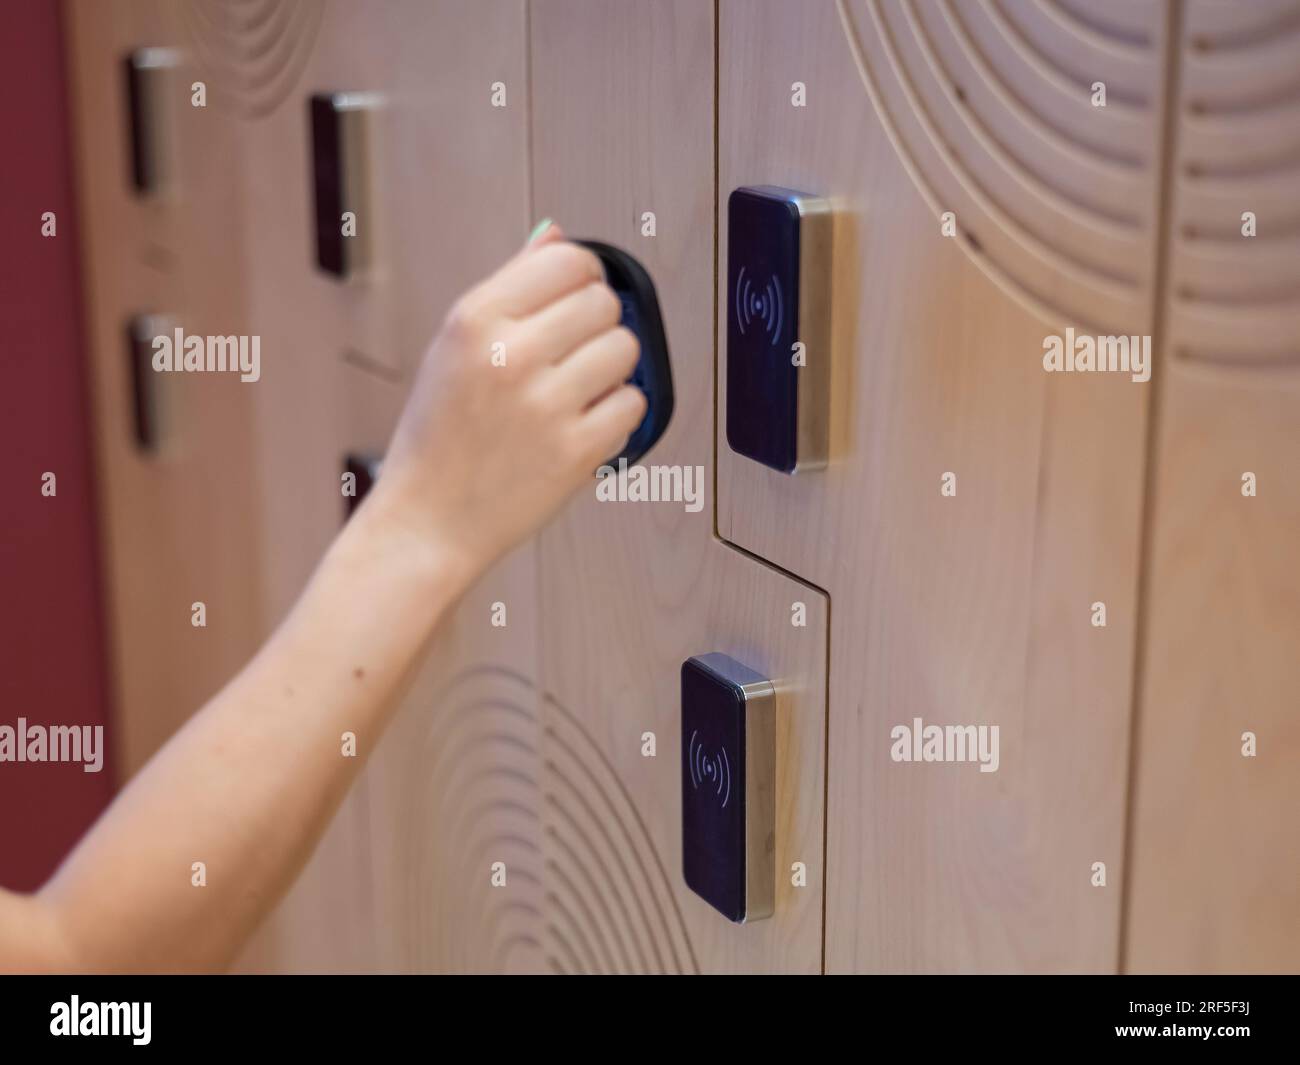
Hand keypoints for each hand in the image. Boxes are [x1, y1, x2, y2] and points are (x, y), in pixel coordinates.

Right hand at [372, 222, 646, 584]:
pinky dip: (617, 415)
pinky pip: (633, 405)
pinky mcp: (577, 451)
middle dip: (596, 326)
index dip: (583, 277)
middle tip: (570, 356)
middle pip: (604, 303)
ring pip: (627, 350)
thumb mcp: (453, 345)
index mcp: (475, 319)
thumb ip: (510, 286)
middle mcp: (510, 355)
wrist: (427, 521)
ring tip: (575, 391)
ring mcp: (546, 405)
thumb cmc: (440, 434)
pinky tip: (582, 425)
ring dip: (610, 369)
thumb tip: (558, 234)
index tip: (578, 298)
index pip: (569, 260)